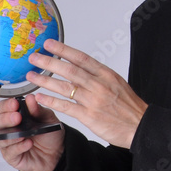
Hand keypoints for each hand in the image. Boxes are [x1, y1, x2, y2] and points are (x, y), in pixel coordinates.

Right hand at [0, 95, 64, 170]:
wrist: (58, 152)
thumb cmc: (48, 134)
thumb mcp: (47, 118)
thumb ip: (38, 109)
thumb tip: (31, 98)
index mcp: (14, 115)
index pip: (2, 108)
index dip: (6, 105)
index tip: (15, 103)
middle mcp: (8, 129)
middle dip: (6, 119)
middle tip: (17, 117)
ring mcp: (8, 143)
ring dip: (9, 136)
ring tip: (22, 134)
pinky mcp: (12, 157)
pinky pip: (10, 152)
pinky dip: (18, 147)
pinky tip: (28, 143)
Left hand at [26, 39, 147, 148]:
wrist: (140, 125)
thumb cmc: (129, 106)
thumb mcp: (117, 84)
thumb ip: (99, 76)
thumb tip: (80, 69)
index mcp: (106, 75)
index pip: (81, 58)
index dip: (63, 50)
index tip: (49, 44)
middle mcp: (98, 85)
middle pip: (69, 70)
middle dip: (49, 62)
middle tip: (34, 58)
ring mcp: (93, 100)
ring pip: (64, 87)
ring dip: (45, 81)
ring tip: (31, 76)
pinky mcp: (89, 116)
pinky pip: (66, 106)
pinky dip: (51, 101)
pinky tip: (40, 98)